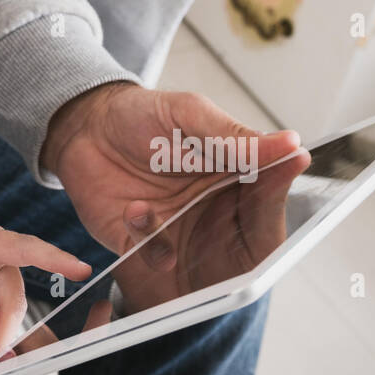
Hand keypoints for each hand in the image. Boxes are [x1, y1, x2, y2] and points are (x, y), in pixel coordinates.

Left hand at [41, 82, 304, 258]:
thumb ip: (234, 137)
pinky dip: (149, 241)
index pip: (268, 193)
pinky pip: (158, 259)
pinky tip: (132, 211)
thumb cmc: (141, 115)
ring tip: (144, 205)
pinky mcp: (143, 243)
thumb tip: (290, 142)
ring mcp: (179, 228)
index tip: (287, 182)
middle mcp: (211, 208)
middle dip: (232, 239)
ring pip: (202, 258)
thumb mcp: (189, 115)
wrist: (83, 126)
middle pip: (243, 238)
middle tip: (208, 216)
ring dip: (175, 234)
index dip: (279, 191)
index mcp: (231, 175)